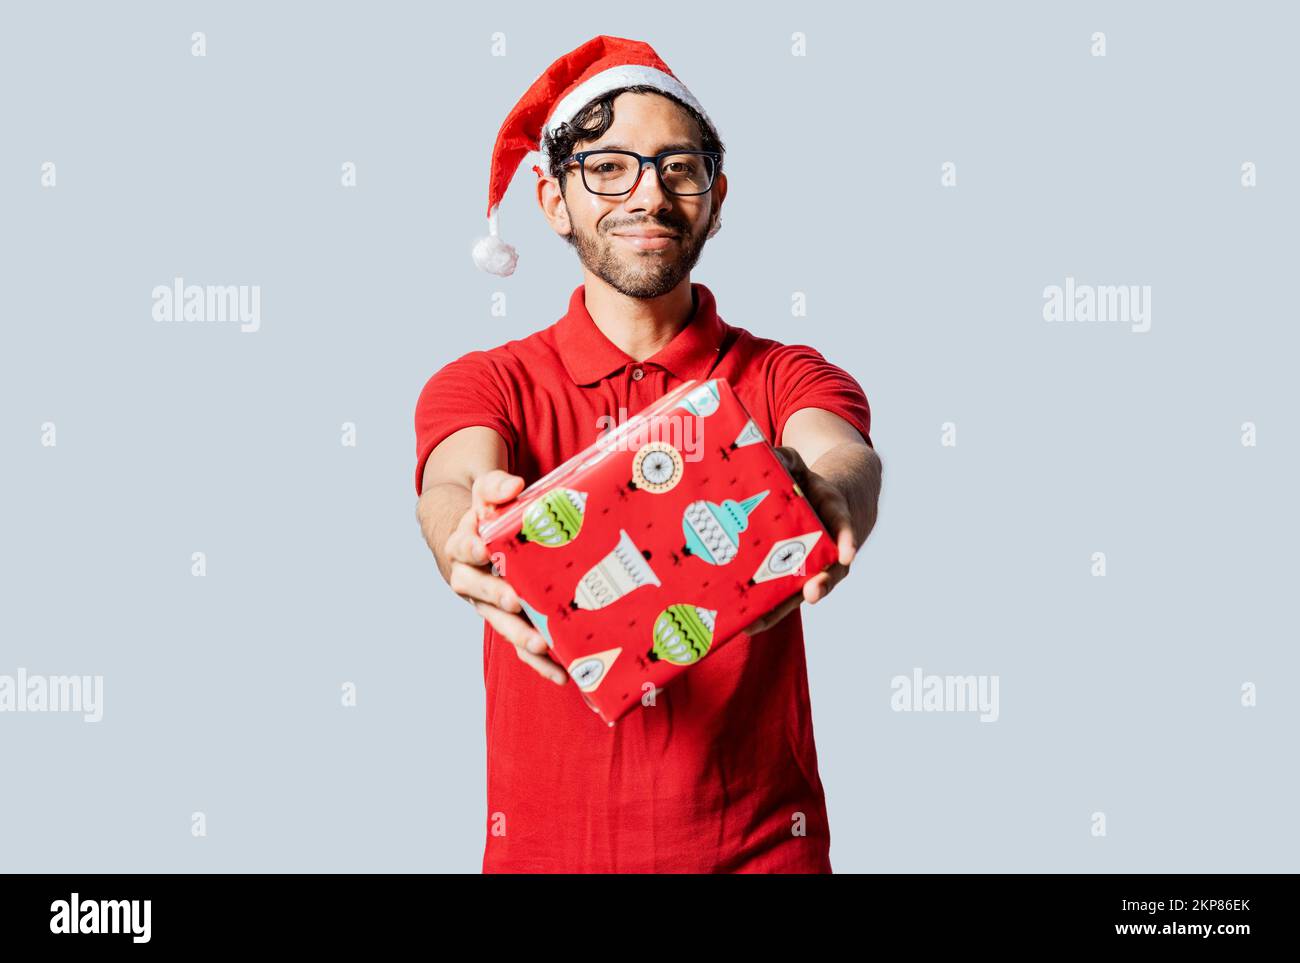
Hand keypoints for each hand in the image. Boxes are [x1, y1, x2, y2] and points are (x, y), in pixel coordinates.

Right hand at [443, 470, 567, 684]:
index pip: (461, 548)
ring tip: (542, 646)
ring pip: (500, 623)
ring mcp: (490, 605)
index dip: (470, 550)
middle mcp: (471, 580)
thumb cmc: (488, 515)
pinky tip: (562, 674)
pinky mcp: (511, 621)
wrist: (480, 539)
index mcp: (464, 547)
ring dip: (519, 637)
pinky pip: (521, 643)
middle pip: (478, 593)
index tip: (483, 550)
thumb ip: (496, 486)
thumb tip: (514, 485)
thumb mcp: (488, 492)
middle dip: (496, 598)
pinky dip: (538, 661)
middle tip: (515, 601)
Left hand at [739, 446, 857, 635]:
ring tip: (757, 624)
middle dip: (820, 584)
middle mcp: (828, 548)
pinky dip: (766, 612)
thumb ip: (786, 459)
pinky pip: (782, 598)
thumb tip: (766, 455)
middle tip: (812, 594)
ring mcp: (811, 567)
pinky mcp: (791, 580)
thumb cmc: (809, 485)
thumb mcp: (799, 466)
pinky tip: (744, 624)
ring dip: (782, 609)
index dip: (848, 539)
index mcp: (835, 516)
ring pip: (801, 591)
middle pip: (829, 571)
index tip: (848, 553)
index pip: (845, 527)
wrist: (823, 506)